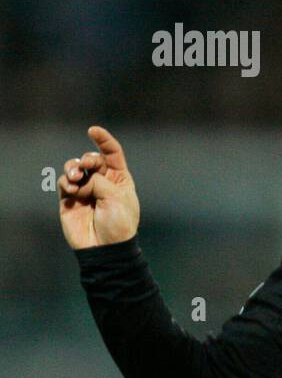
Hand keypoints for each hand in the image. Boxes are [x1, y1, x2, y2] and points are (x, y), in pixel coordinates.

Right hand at [57, 126, 140, 249]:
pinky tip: (72, 188)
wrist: (104, 247)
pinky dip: (66, 182)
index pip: (112, 153)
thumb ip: (98, 180)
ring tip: (75, 177)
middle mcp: (102, 182)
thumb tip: (80, 177)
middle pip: (91, 159)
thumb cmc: (118, 223)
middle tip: (85, 166)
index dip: (103, 140)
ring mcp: (85, 190)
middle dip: (87, 158)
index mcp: (119, 179)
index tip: (93, 130)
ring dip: (73, 168)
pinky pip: (65, 183)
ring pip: (75, 168)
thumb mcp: (116, 197)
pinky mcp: (70, 199)